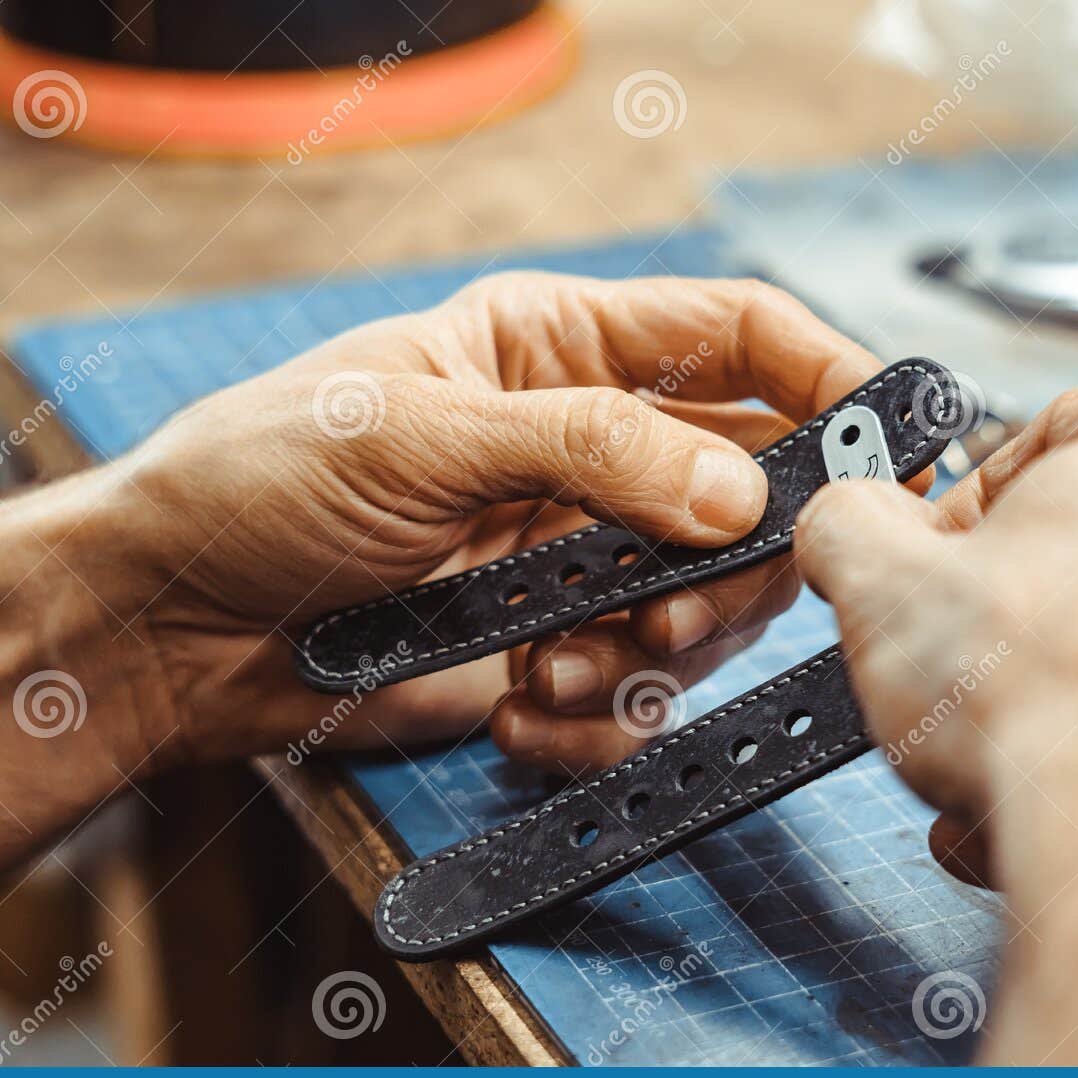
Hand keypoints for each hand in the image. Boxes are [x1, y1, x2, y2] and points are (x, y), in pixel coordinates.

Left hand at [1, 275, 883, 827]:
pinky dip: (596, 721)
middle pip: (753, 496)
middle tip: (668, 611)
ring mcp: (582, 558)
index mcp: (565, 351)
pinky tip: (521, 711)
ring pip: (708, 608)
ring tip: (551, 669)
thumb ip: (592, 452)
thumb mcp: (420, 432)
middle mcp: (593, 452)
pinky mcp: (558, 651)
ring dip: (646, 653)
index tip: (890, 446)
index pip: (743, 340)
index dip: (828, 379)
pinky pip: (640, 697)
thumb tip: (740, 494)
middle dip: (730, 568)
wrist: (171, 629)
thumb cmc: (259, 479)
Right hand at [795, 376, 1077, 1063]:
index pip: (1040, 441)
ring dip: (1063, 698)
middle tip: (961, 666)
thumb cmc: (1058, 714)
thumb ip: (849, 523)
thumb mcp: (882, 584)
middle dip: (1017, 617)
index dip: (961, 517)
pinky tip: (1066, 802)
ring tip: (1000, 754)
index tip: (930, 573)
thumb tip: (847, 522)